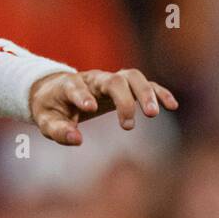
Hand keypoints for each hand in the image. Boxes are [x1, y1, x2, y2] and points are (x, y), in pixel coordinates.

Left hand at [29, 68, 177, 145]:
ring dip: (145, 93)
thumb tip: (77, 140)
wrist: (55, 92)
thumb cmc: (50, 108)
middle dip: (124, 100)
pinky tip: (172, 105)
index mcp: (68, 85)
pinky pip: (145, 83)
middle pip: (113, 81)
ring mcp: (109, 80)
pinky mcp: (123, 86)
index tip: (89, 108)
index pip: (76, 87)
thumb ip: (58, 131)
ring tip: (153, 114)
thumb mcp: (46, 121)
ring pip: (132, 77)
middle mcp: (92, 79)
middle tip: (128, 126)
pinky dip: (158, 91)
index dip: (82, 96)